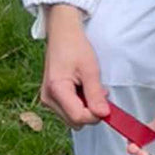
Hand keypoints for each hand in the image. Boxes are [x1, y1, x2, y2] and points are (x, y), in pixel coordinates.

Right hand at [39, 4, 110, 129]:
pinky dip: (79, 103)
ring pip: (72, 117)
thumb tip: (103, 114)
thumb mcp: (90, 69)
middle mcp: (47, 98)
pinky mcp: (51, 98)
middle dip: (90, 111)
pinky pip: (68, 110)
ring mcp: (47, 99)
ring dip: (85, 107)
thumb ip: (95, 94)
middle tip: (99, 92)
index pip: (78, 117)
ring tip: (89, 87)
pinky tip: (82, 88)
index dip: (95, 115)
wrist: (62, 34)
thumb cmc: (74, 47)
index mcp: (56, 90)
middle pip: (74, 121)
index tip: (107, 105)